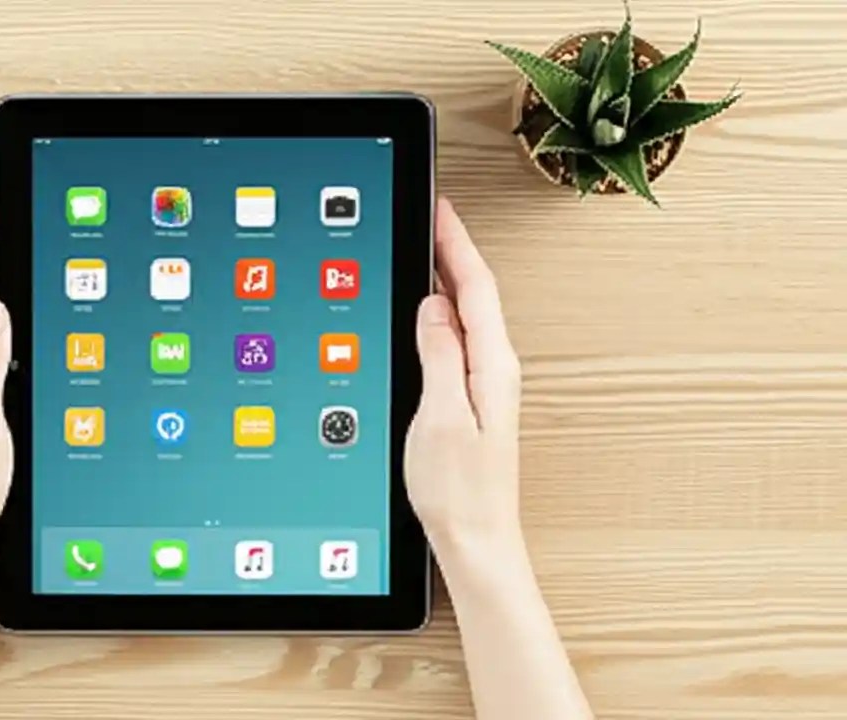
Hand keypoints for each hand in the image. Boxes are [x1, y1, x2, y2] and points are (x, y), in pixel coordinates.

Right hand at [405, 197, 521, 553]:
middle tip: (427, 216)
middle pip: (473, 294)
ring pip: (465, 315)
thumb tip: (432, 306)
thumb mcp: (441, 417)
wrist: (476, 541)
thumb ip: (438, 356)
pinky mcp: (469, 400)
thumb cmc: (460, 492)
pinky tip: (423, 312)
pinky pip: (455, 341)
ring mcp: (483, 385)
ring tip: (424, 248)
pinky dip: (439, 315)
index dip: (455, 242)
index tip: (440, 207)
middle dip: (450, 250)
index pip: (474, 287)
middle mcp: (493, 370)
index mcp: (491, 367)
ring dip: (445, 279)